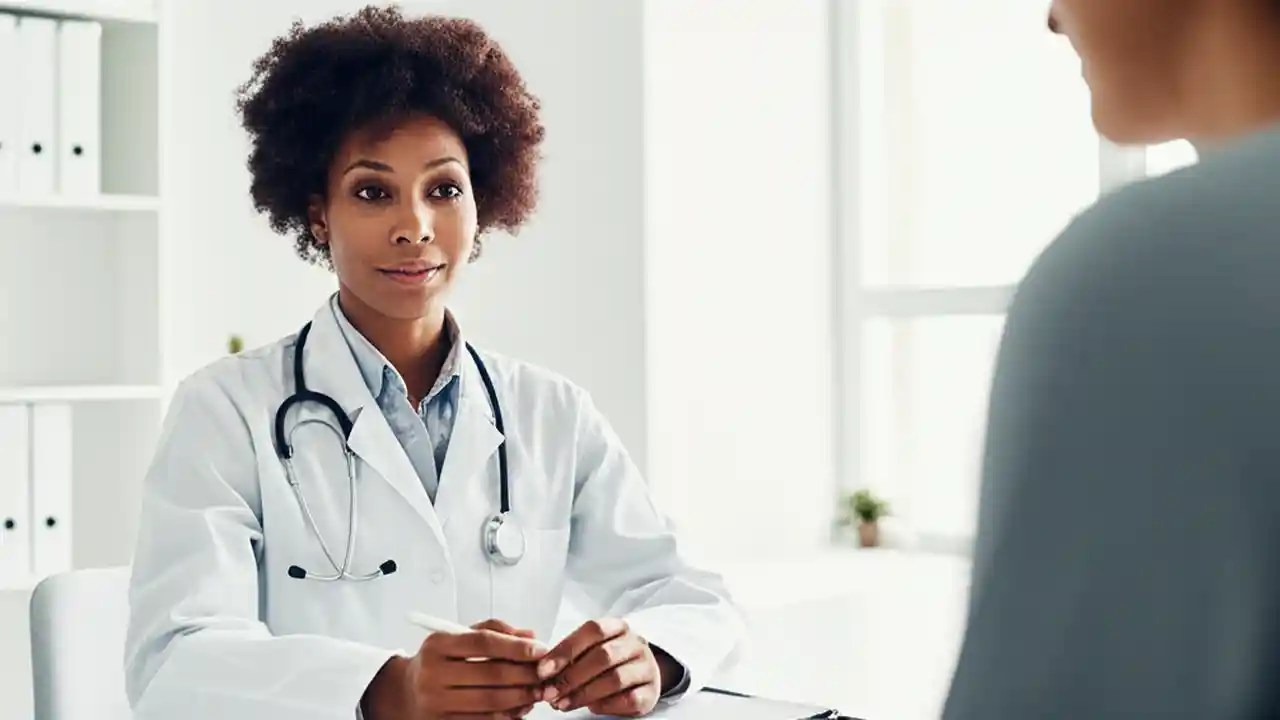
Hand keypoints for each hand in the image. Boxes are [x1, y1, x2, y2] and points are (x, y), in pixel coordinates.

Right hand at [363, 619, 546, 719]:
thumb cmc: (440, 661)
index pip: (483, 642)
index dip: (515, 646)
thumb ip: (494, 630)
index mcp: (438, 645)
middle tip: (546, 672)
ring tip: (538, 690)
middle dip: (525, 674)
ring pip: (490, 700)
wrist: (406, 692)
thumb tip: (529, 635)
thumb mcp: (458, 637)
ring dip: (521, 696)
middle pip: (490, 674)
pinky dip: (507, 715)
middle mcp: (433, 673)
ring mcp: (436, 702)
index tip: (540, 649)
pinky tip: (521, 707)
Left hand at [535, 618, 669, 716]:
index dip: (565, 650)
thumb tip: (542, 675)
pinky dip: (606, 704)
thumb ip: (570, 658)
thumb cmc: (609, 661)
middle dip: (571, 676)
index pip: (592, 631)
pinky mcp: (651, 692)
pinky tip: (590, 708)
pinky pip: (628, 699)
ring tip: (562, 704)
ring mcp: (646, 667)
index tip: (542, 670)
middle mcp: (636, 643)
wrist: (643, 674)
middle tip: (549, 693)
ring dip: (584, 694)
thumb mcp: (591, 650)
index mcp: (618, 627)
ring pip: (615, 679)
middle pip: (603, 656)